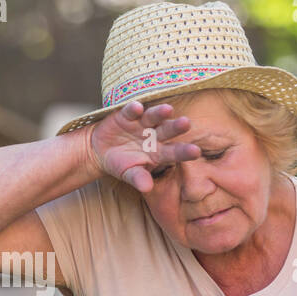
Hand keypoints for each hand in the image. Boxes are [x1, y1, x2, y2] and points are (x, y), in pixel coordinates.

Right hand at [83, 99, 200, 193]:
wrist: (100, 151)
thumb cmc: (120, 164)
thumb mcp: (128, 174)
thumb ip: (138, 178)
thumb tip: (146, 187)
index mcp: (159, 152)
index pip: (174, 152)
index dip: (184, 152)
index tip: (196, 152)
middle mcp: (155, 135)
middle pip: (168, 130)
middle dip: (176, 127)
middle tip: (186, 123)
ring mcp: (142, 123)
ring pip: (153, 117)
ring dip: (159, 113)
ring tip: (167, 110)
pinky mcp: (127, 115)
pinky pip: (131, 111)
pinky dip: (134, 109)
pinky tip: (137, 108)